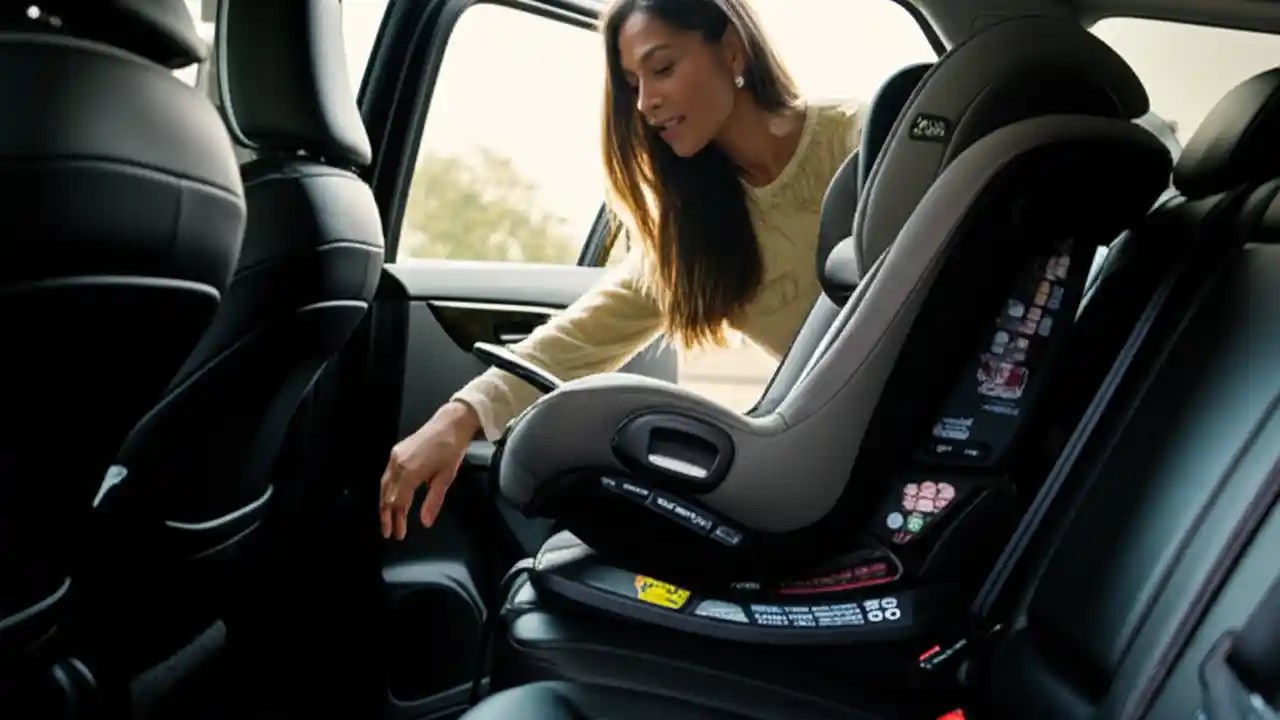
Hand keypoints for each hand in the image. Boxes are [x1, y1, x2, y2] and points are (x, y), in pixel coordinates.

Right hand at [379, 401, 479, 538]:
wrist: (450, 423)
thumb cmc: (452, 449)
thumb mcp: (445, 478)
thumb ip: (433, 501)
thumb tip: (425, 522)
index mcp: (410, 472)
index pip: (398, 502)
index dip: (397, 520)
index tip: (399, 534)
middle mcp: (398, 464)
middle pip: (387, 496)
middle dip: (387, 515)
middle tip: (388, 533)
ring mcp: (395, 456)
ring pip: (384, 486)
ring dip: (385, 504)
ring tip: (387, 519)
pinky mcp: (396, 452)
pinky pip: (387, 476)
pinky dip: (387, 490)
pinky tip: (391, 499)